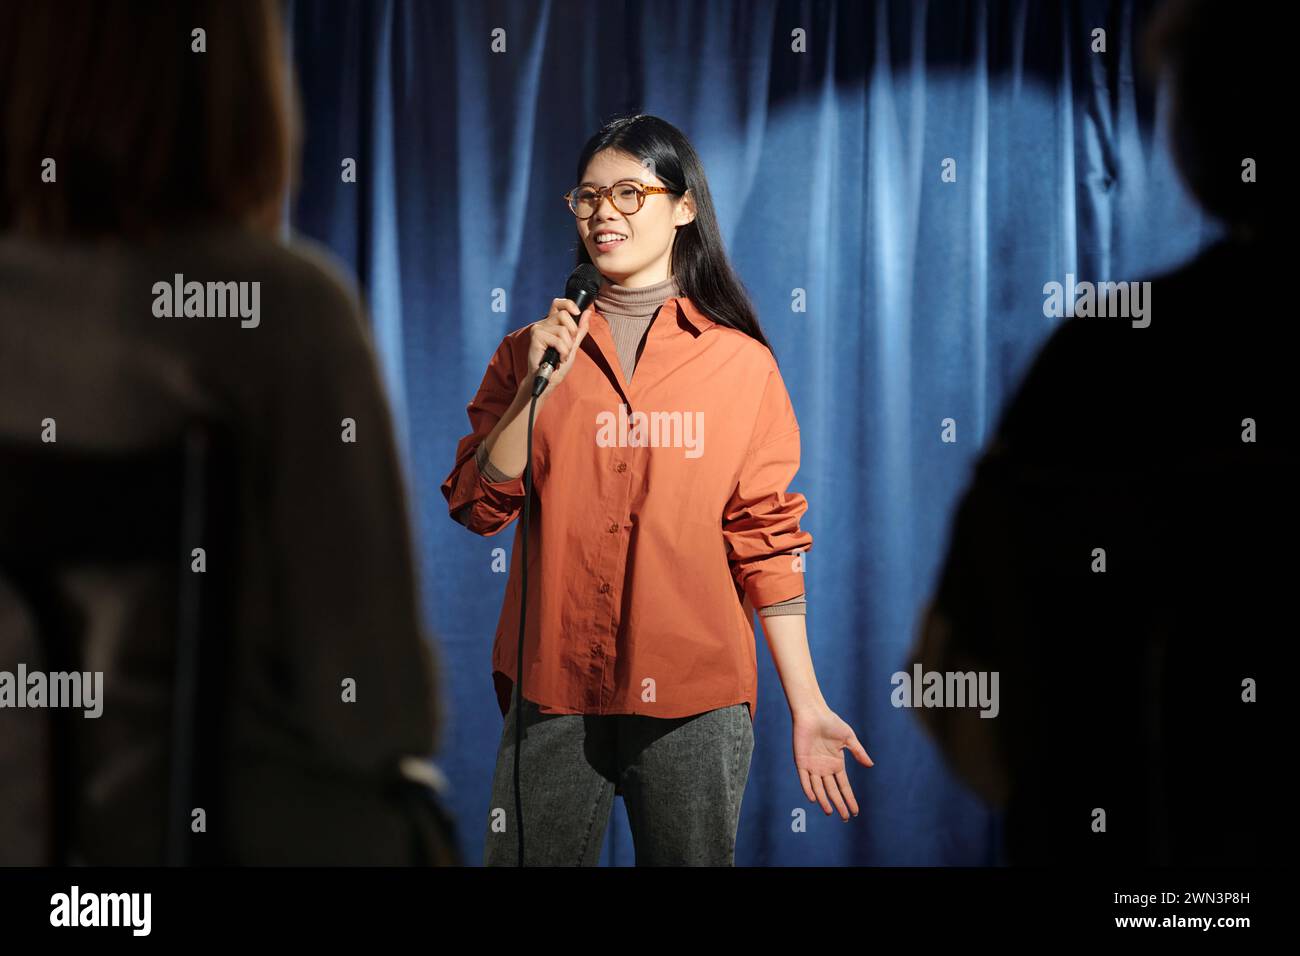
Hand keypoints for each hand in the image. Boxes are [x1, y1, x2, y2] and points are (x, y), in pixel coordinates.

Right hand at [526, 297, 590, 390]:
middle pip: (564, 315)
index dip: (568, 304)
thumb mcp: (573, 345)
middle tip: (568, 346)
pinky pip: (558, 340)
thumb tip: (587, 312)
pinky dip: (562, 352)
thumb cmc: (558, 365)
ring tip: (562, 355)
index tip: (577, 313)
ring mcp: (538, 329)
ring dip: (567, 346)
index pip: (558, 303)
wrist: (548, 380)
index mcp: (552, 323)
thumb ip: (580, 329)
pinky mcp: (536, 337)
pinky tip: (558, 358)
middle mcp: (544, 324)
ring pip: (563, 329)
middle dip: (572, 332)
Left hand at [791, 703, 872, 819]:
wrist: (813, 713)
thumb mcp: (848, 738)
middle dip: (839, 804)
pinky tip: (813, 799)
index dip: (849, 798)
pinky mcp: (801, 762)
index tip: (855, 811)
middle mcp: (824, 768)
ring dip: (824, 800)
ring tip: (830, 812)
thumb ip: (858, 752)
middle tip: (845, 818)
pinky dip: (808, 788)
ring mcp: (812, 766)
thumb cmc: (831, 722)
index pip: (844, 786)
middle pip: (832, 791)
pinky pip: (804, 779)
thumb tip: (870, 765)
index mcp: (836, 764)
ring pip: (819, 788)